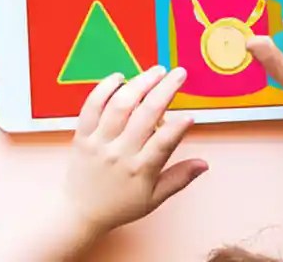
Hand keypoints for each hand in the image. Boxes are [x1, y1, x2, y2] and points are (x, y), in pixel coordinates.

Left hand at [61, 67, 207, 241]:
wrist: (79, 212)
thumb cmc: (119, 205)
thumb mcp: (153, 199)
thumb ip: (179, 178)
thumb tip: (204, 164)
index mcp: (140, 171)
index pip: (162, 144)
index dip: (177, 128)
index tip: (191, 115)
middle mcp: (119, 153)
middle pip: (145, 115)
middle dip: (165, 90)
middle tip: (179, 74)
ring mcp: (99, 142)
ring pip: (120, 105)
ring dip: (139, 83)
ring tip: (156, 71)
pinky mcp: (82, 135)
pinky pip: (91, 106)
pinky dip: (104, 88)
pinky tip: (119, 77)